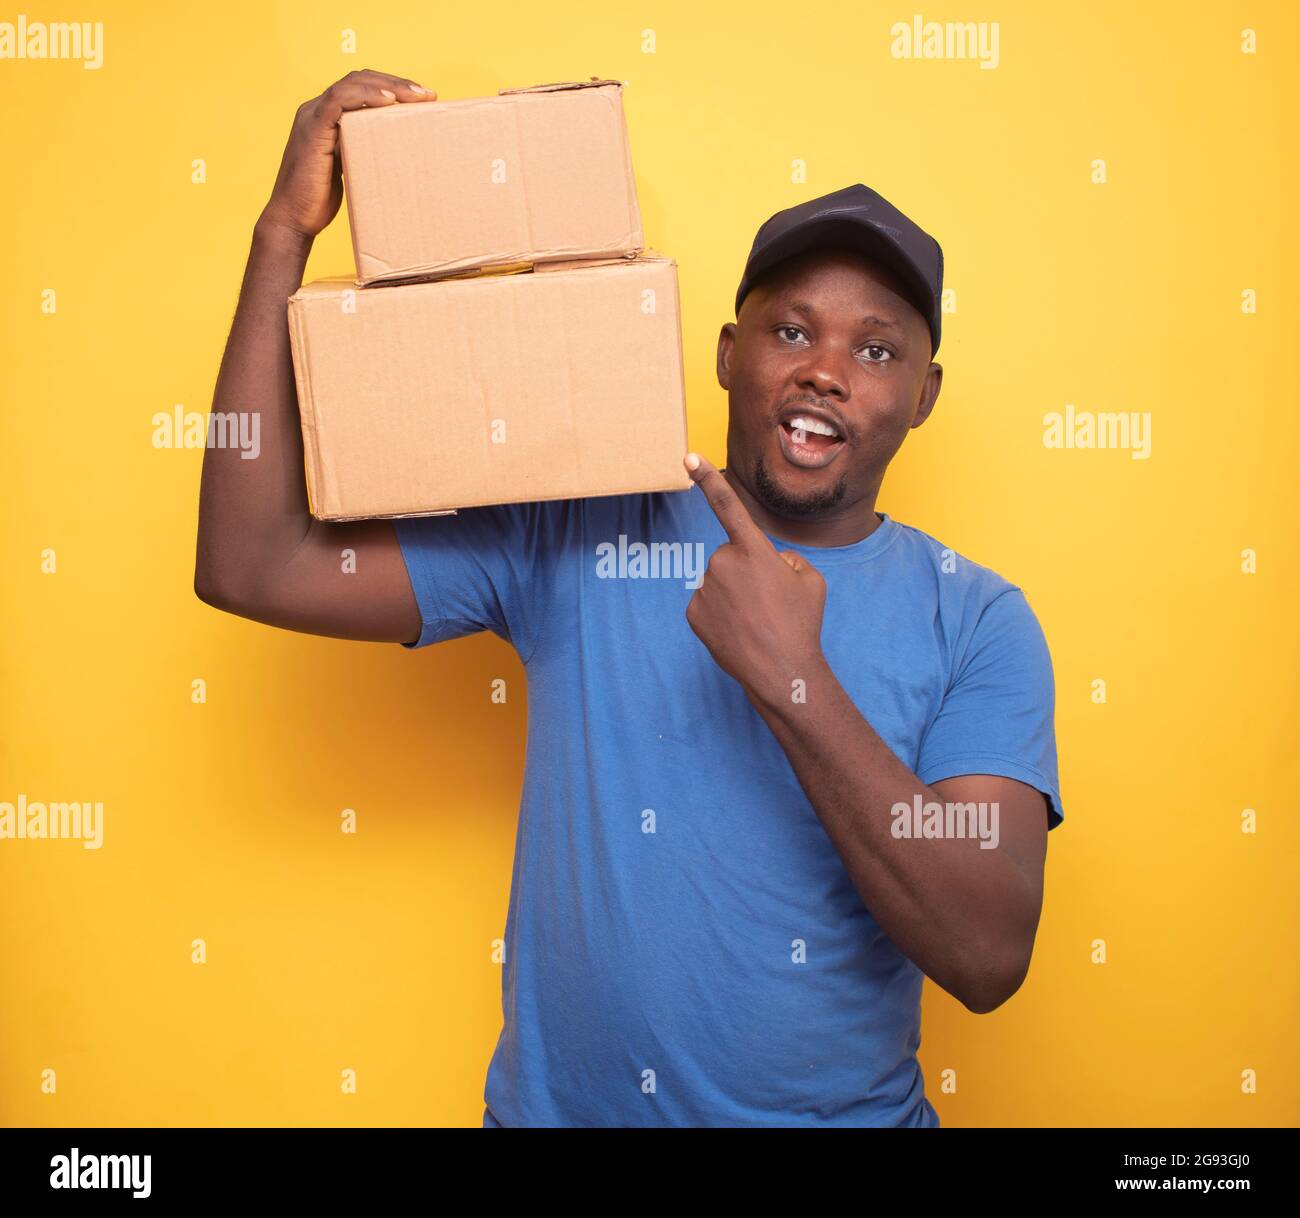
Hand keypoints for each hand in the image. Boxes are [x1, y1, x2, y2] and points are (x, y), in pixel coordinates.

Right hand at [260, 69, 435, 242]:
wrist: (294, 220)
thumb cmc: (321, 201)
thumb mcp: (349, 169)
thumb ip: (363, 154)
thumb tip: (398, 157)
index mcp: (326, 117)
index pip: (360, 88)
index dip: (391, 87)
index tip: (423, 99)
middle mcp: (317, 109)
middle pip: (359, 80)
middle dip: (396, 83)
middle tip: (428, 95)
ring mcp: (312, 117)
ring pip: (351, 85)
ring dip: (387, 86)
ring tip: (416, 96)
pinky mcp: (312, 130)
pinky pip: (339, 101)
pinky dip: (365, 97)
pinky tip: (389, 102)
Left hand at [684, 453, 827, 704]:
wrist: (781, 671)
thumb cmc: (801, 623)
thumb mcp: (811, 580)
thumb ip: (787, 558)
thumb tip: (770, 560)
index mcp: (753, 549)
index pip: (728, 505)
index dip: (708, 479)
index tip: (688, 457)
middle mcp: (722, 562)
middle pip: (731, 555)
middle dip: (746, 571)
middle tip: (767, 602)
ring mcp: (704, 588)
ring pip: (719, 580)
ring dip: (734, 594)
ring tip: (756, 620)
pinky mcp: (693, 612)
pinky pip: (708, 603)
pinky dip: (721, 614)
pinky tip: (739, 630)